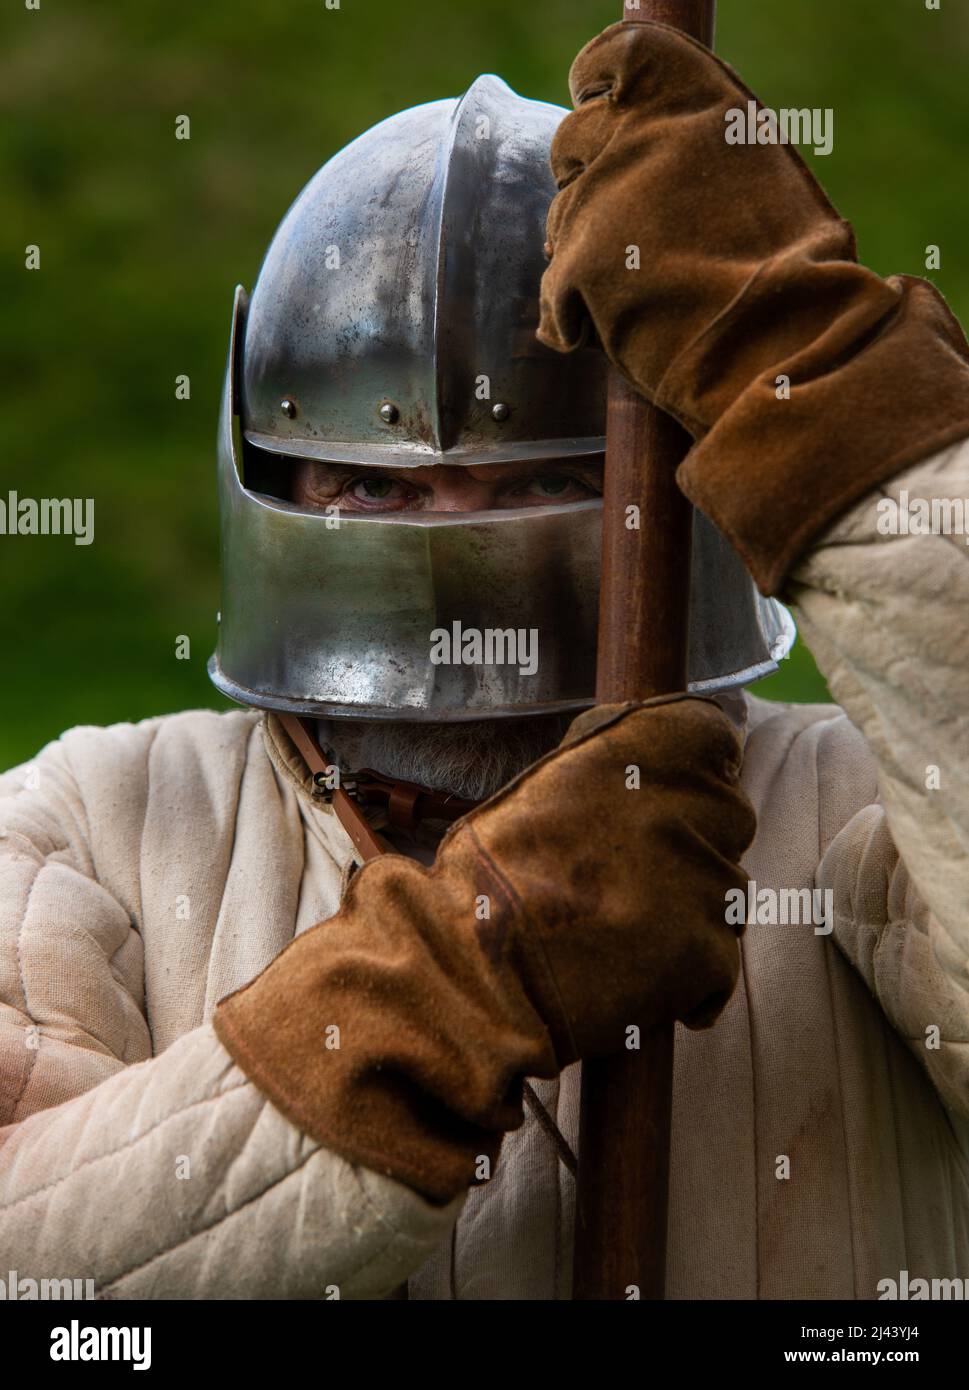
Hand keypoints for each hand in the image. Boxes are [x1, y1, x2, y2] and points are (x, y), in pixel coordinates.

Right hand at [214, 695, 754, 1201]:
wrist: (472, 972)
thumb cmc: (489, 882)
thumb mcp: (541, 790)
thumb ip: (606, 766)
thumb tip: (652, 759)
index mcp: (634, 753)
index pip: (709, 735)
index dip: (698, 766)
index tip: (680, 793)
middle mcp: (679, 806)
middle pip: (727, 815)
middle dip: (692, 844)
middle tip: (635, 878)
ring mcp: (700, 881)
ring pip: (726, 892)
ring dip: (691, 910)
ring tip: (626, 934)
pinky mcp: (706, 952)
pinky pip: (722, 962)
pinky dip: (692, 980)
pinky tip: (643, 981)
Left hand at [538, 22, 968, 594]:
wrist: (788, 343)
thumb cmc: (793, 272)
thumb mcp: (757, 170)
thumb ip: (697, 143)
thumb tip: (660, 139)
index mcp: (694, 95)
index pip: (614, 58)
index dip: (598, 89)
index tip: (603, 111)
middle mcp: (642, 133)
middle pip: (573, 141)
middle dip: (588, 181)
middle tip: (625, 228)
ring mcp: (604, 199)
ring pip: (560, 218)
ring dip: (583, 250)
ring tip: (637, 290)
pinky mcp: (580, 264)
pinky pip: (553, 289)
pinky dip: (571, 315)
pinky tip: (609, 331)